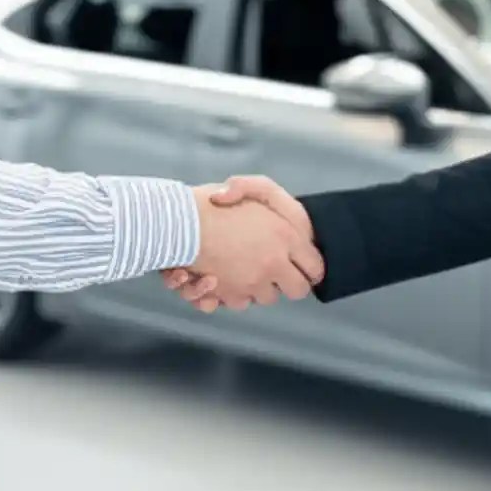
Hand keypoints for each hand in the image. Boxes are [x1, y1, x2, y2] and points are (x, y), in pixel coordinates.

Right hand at [166, 177, 318, 311]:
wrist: (176, 222)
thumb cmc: (217, 202)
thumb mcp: (256, 188)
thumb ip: (276, 201)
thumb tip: (287, 228)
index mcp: (287, 238)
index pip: (315, 269)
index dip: (309, 269)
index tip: (301, 265)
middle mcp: (272, 265)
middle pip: (296, 290)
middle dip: (287, 283)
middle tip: (274, 270)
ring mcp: (251, 284)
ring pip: (265, 297)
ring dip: (256, 287)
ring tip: (240, 266)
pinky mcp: (227, 295)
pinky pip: (238, 303)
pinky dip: (227, 294)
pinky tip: (215, 278)